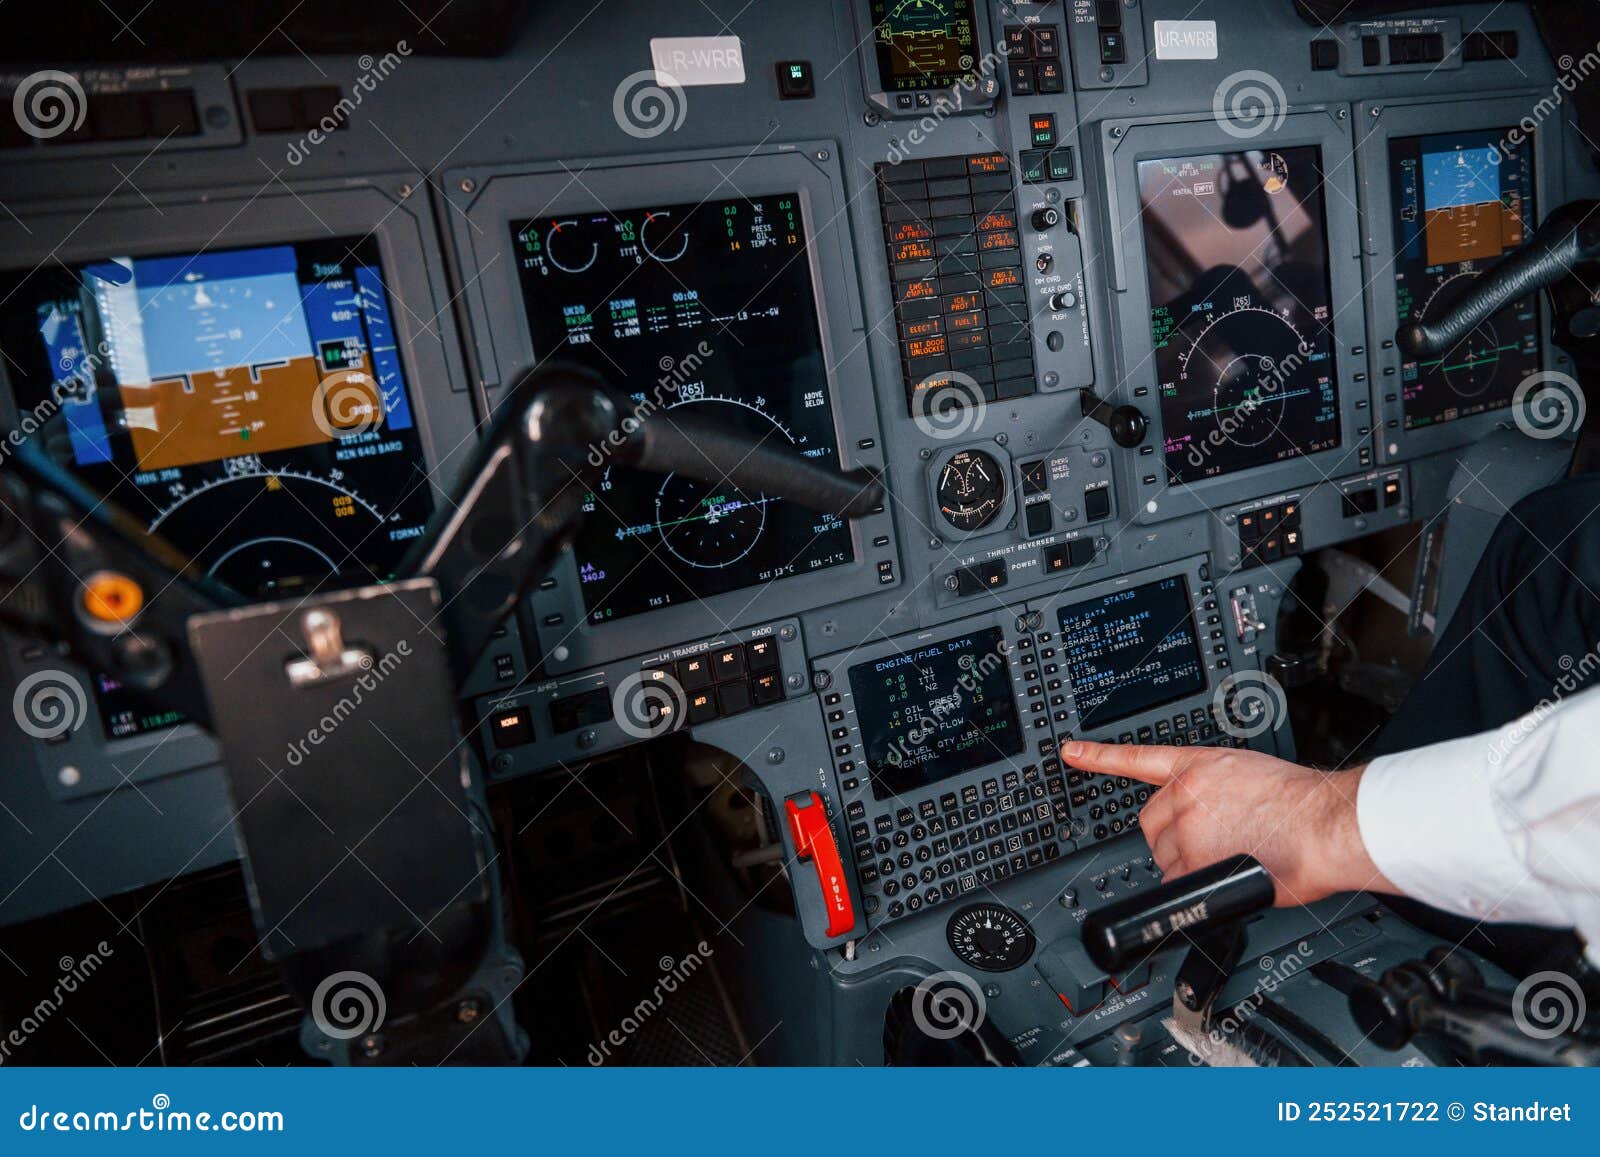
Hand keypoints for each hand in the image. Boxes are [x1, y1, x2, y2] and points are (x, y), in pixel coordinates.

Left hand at [1060, 740, 1396, 906]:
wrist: (1327, 824)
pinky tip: (1220, 879)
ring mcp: (1185, 827)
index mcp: (1200, 765)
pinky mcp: (1191, 860)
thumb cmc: (1306, 806)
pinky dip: (1190, 890)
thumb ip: (1222, 789)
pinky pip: (1174, 885)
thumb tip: (1216, 813)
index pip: (1137, 758)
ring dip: (1183, 865)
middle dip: (1171, 838)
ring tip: (1227, 859)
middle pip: (1151, 823)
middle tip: (1210, 844)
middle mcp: (1184, 792)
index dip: (1099, 756)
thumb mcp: (1254, 776)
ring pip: (1162, 857)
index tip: (1071, 752)